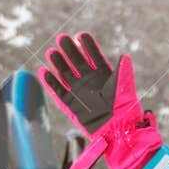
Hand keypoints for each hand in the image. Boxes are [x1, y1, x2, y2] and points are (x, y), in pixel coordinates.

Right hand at [39, 32, 162, 168]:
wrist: (121, 133)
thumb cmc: (125, 111)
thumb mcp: (125, 89)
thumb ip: (124, 73)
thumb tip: (125, 57)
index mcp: (105, 78)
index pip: (95, 58)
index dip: (88, 47)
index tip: (81, 35)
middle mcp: (91, 84)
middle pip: (77, 64)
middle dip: (70, 51)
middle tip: (62, 38)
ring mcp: (81, 95)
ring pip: (67, 75)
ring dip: (59, 64)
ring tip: (52, 52)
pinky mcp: (73, 108)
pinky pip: (60, 93)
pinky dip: (52, 83)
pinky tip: (43, 71)